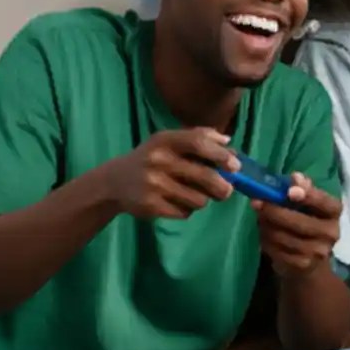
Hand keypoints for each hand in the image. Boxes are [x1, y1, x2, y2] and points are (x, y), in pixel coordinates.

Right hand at [103, 128, 238, 218]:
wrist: (114, 182)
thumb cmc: (151, 158)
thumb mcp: (169, 141)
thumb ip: (199, 136)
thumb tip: (228, 141)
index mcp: (165, 140)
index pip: (198, 143)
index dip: (220, 154)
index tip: (235, 166)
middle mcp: (158, 160)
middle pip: (205, 176)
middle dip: (223, 186)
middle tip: (226, 190)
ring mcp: (153, 185)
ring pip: (199, 199)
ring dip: (202, 200)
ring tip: (192, 194)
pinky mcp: (151, 206)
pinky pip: (184, 213)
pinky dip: (186, 210)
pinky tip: (175, 203)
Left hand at [254, 172, 341, 275]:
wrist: (312, 261)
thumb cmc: (307, 221)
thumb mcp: (307, 203)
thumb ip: (302, 188)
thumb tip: (296, 177)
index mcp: (334, 211)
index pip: (323, 202)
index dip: (308, 196)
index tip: (290, 191)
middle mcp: (331, 233)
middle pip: (298, 221)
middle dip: (273, 211)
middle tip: (256, 202)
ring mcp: (317, 251)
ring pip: (282, 236)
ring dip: (266, 226)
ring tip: (261, 219)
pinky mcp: (302, 265)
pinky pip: (276, 249)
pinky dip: (266, 240)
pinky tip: (265, 235)